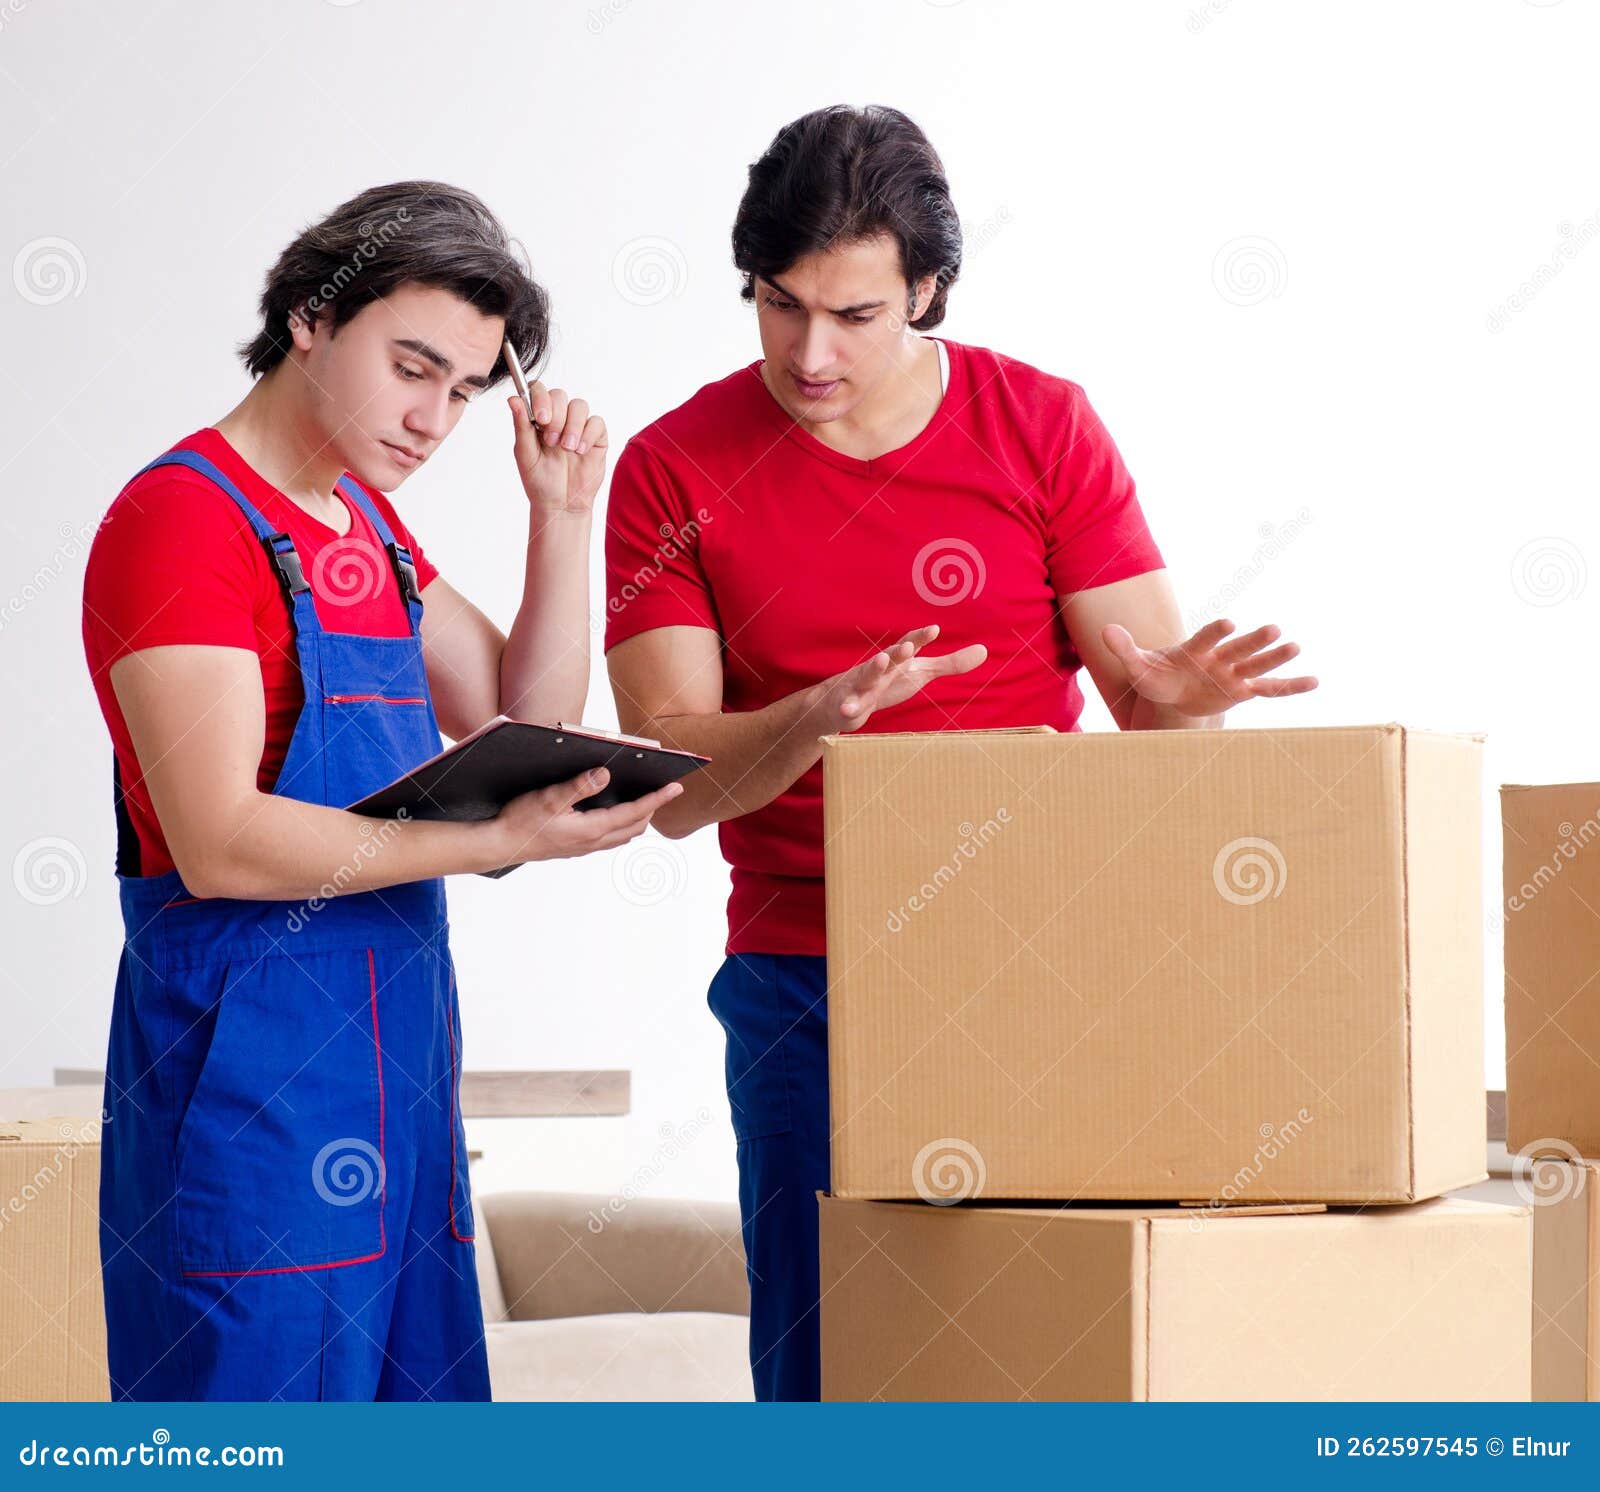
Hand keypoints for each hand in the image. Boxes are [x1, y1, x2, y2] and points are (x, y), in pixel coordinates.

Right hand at [487, 767, 682, 867]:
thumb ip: (579, 786)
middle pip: (634, 826)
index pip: (634, 812)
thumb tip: (606, 774)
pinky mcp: (575, 846)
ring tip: (645, 800)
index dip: (657, 799)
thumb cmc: (521, 821)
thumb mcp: (549, 797)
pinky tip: (613, 813)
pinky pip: (608, 837)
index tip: (676, 787)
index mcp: (591, 829)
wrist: (500, 844)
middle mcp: (592, 841)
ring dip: (637, 818)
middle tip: (664, 791)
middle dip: (652, 808)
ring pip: (622, 834)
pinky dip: (620, 824)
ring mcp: (584, 847)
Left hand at [508, 382, 607, 516]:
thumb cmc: (539, 480)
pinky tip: (580, 451)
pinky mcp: (596, 437)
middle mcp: (558, 417)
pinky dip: (588, 435)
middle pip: (560, 394)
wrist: (561, 503)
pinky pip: (597, 422)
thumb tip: (513, 399)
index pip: (538, 390)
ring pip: (579, 405)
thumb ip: (521, 425)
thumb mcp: (525, 454)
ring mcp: (578, 426)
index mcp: (537, 418)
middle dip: (556, 416)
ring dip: (572, 426)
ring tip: (567, 449)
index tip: (540, 418)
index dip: (540, 397)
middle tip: (551, 440)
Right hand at [807, 624, 987, 733]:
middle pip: (889, 656)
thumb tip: (984, 650)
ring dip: (873, 668)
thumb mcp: (920, 672)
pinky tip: (848, 711)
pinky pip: (848, 706)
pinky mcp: (848, 703)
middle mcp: (879, 668)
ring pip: (867, 676)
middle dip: (898, 651)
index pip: (909, 644)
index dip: (920, 637)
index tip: (934, 629)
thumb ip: (950, 663)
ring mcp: (861, 685)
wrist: (840, 700)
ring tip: (881, 660)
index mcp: (897, 660)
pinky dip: (848, 707)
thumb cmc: (887, 682)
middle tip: (909, 647)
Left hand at [1102, 618, 1316, 716]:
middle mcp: (1218, 657)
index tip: (1228, 622)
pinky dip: (1291, 687)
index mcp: (1194, 649)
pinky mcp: (1242, 690)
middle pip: (1238, 648)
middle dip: (1254, 640)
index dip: (1216, 631)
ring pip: (1257, 665)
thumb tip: (1104, 630)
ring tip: (1295, 646)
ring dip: (1275, 657)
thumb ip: (1124, 649)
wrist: (1170, 692)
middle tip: (1273, 627)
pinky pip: (1270, 690)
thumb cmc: (1155, 675)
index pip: (1206, 637)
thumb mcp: (1137, 666)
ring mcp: (1233, 673)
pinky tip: (1315, 681)